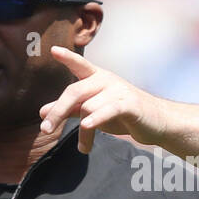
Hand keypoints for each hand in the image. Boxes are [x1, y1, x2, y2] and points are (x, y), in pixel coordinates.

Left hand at [39, 46, 167, 153]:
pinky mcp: (129, 104)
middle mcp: (106, 80)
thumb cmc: (122, 114)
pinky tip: (86, 126)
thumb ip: (69, 108)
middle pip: (74, 91)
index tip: (53, 51)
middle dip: (57, 111)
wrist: (156, 122)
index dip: (67, 57)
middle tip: (45, 130)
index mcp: (97, 78)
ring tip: (83, 147)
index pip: (80, 65)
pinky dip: (95, 119)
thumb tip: (42, 112)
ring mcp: (118, 90)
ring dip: (82, 133)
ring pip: (88, 108)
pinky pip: (108, 110)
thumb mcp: (92, 109)